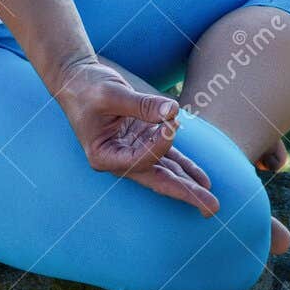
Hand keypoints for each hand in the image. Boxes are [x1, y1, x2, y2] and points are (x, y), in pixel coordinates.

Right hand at [52, 56, 219, 215]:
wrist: (78, 80)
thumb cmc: (88, 88)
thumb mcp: (112, 94)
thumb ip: (142, 105)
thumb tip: (172, 112)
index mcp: (104, 155)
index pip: (140, 160)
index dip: (160, 145)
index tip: (170, 122)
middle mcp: (119, 159)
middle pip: (157, 180)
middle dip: (186, 194)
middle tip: (211, 208)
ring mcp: (133, 151)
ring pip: (166, 171)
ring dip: (189, 184)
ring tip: (212, 200)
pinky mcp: (143, 140)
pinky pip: (168, 157)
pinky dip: (185, 165)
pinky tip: (202, 179)